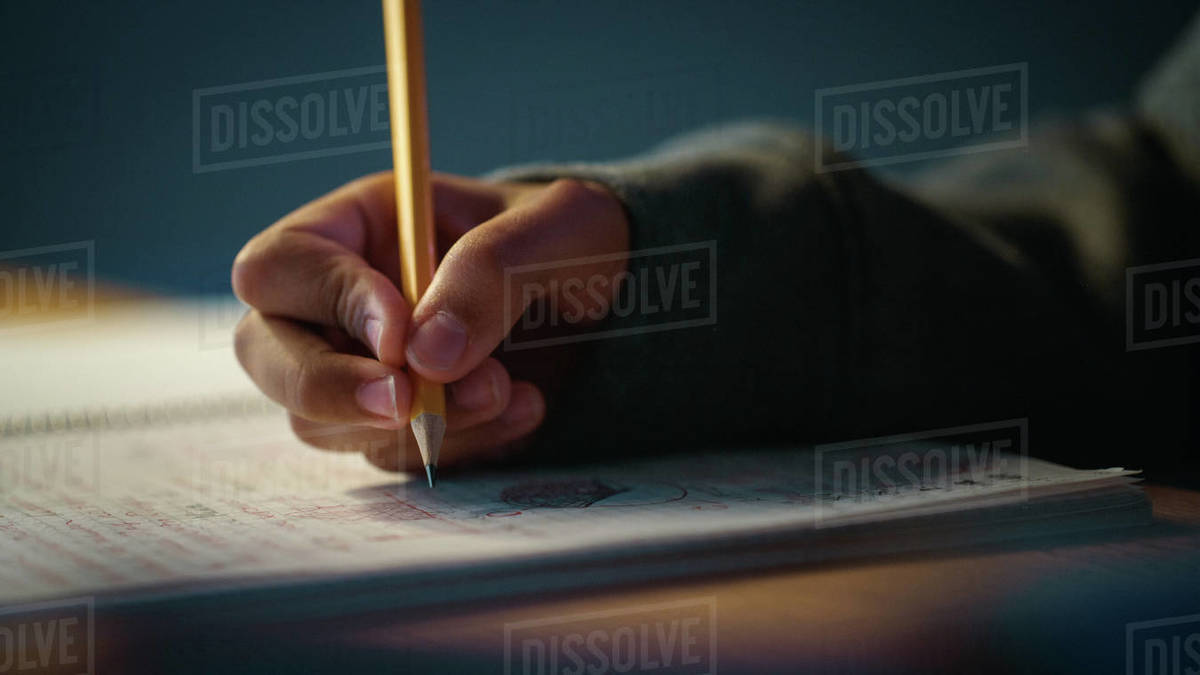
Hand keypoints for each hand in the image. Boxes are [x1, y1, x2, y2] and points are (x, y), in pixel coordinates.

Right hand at [231, 172, 628, 471]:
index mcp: (359, 227)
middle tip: (408, 403)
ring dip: (410, 423)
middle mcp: (342, 302)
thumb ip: (491, 273)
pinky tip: (526, 409)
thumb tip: (425, 357)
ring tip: (508, 390)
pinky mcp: (401, 424)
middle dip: (330, 388)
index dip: (327, 301)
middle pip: (266, 354)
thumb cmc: (576, 240)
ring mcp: (364, 369)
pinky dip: (457, 447)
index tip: (401, 334)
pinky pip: (394, 456)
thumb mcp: (557, 230)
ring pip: (322, 422)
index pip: (281, 265)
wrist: (619, 304)